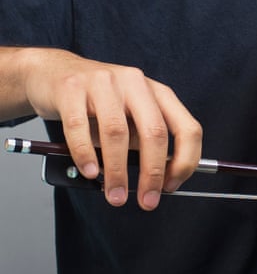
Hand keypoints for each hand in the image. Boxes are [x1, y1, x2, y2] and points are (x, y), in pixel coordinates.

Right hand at [16, 48, 201, 209]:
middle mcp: (135, 83)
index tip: (172, 186)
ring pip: (116, 132)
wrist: (52, 72)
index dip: (185, 160)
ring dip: (118, 170)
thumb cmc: (97, 102)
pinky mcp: (72, 89)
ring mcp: (103, 83)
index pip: (187, 128)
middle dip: (153, 172)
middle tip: (147, 201)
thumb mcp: (129, 116)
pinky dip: (86, 154)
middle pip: (154, 132)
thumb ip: (144, 141)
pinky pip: (79, 127)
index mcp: (157, 92)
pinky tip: (91, 173)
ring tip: (115, 194)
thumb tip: (159, 181)